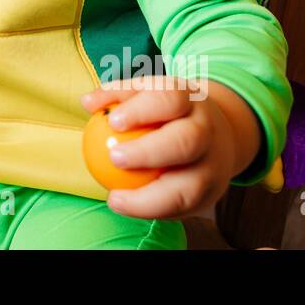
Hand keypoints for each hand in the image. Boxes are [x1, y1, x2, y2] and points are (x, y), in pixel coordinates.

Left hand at [80, 76, 242, 219]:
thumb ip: (117, 96)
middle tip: (114, 158)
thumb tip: (87, 102)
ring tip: (115, 198)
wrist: (217, 135)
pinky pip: (181, 207)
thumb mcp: (147, 94)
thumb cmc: (167, 113)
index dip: (142, 110)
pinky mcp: (210, 193)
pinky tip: (122, 205)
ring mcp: (213, 165)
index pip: (170, 98)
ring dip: (150, 197)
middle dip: (149, 152)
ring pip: (190, 186)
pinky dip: (151, 210)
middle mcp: (206, 131)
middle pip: (186, 141)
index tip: (113, 122)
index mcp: (189, 99)